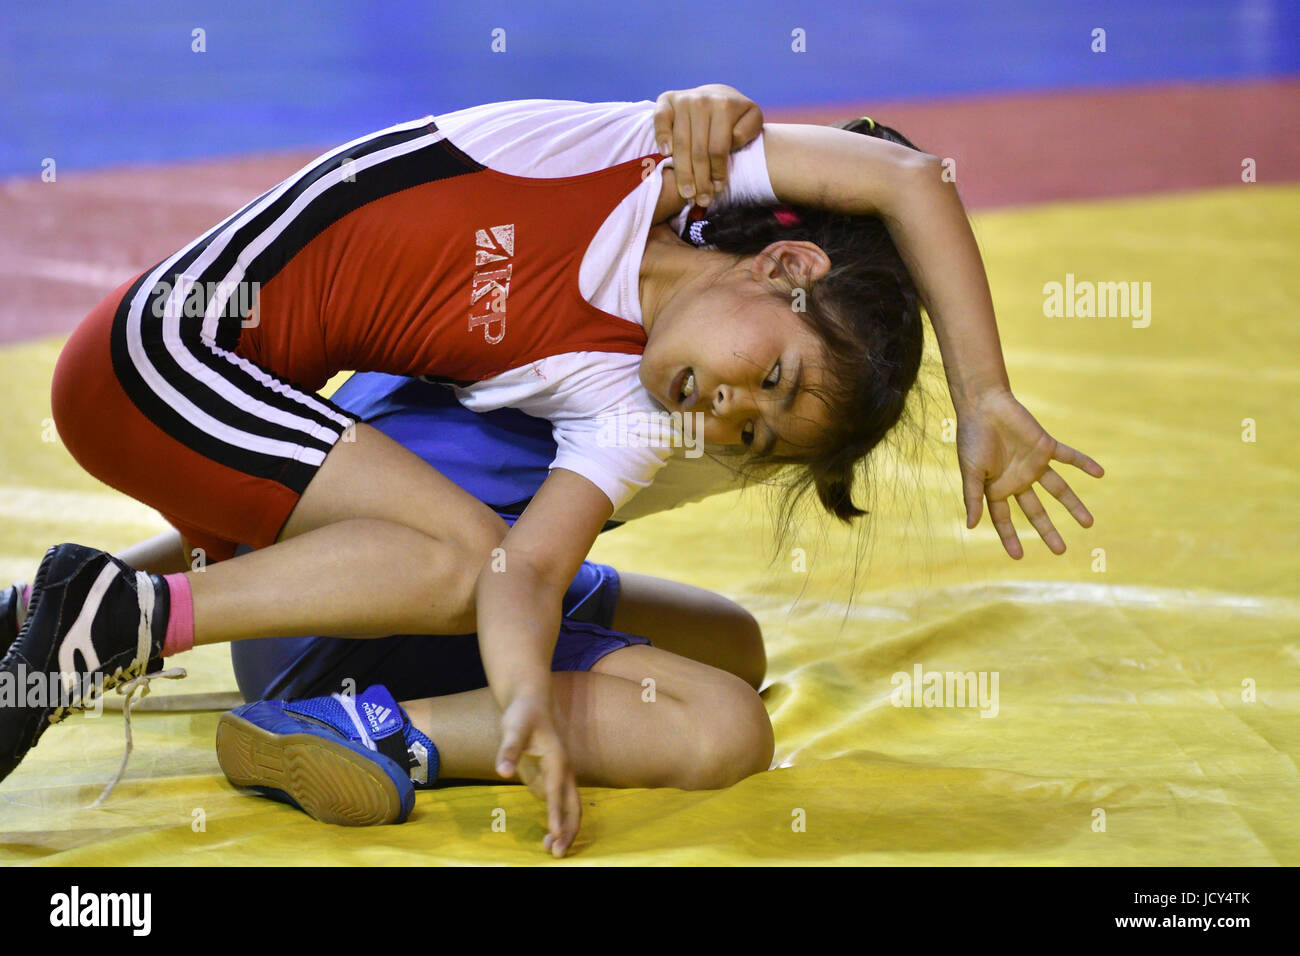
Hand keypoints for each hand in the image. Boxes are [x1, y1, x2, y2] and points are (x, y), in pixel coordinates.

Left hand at [496, 690, 580, 857]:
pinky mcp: (549, 781)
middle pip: (573, 805)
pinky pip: (558, 806)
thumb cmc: (523, 715)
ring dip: (565, 830)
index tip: (556, 833)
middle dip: (568, 829)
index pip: (557, 791)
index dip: (556, 813)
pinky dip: (556, 823)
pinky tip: (547, 839)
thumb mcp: (513, 729)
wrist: (530, 704)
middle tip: (556, 854)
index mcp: (557, 759)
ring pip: (568, 808)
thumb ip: (508, 750)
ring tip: (550, 851)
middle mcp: (563, 771)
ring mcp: (558, 778)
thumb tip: (503, 771)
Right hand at [653, 84, 763, 207]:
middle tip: (700, 201)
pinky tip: (666, 154)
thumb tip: (732, 140)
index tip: (718, 190)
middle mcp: (702, 100)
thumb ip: (748, 130)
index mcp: (724, 105)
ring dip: (682, 172)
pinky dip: (662, 136)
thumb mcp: (752, 119)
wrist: (717, 95)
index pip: (718, 148)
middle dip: (700, 180)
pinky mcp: (667, 100)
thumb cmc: (735, 116)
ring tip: (687, 193)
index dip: (717, 172)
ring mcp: (683, 99)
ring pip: (680, 142)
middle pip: (698, 150)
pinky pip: (660, 120)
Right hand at [956, 389, 1103, 558]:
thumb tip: (972, 527)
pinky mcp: (1045, 447)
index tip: (1019, 556)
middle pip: (1036, 511)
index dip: (1010, 537)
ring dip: (1073, 505)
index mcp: (996, 488)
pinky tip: (1100, 474)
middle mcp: (1017, 480)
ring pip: (1058, 490)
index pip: (1004, 519)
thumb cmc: (972, 439)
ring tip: (1089, 523)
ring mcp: (1033, 464)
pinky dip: (1084, 464)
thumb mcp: (971, 472)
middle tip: (1061, 550)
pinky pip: (1069, 457)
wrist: (984, 406)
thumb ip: (973, 498)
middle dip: (1047, 530)